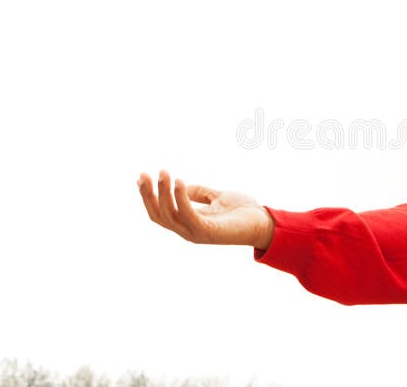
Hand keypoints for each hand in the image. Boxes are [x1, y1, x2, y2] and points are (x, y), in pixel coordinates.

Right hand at [137, 170, 274, 248]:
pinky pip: (188, 214)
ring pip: (169, 215)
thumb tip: (181, 185)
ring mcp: (196, 233)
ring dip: (163, 193)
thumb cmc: (244, 212)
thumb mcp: (218, 197)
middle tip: (145, 174)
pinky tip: (180, 181)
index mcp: (188, 223)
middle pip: (159, 215)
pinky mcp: (208, 232)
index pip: (160, 212)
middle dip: (149, 195)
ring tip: (163, 174)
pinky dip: (181, 198)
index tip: (141, 177)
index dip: (148, 196)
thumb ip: (200, 193)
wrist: (265, 223)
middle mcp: (188, 231)